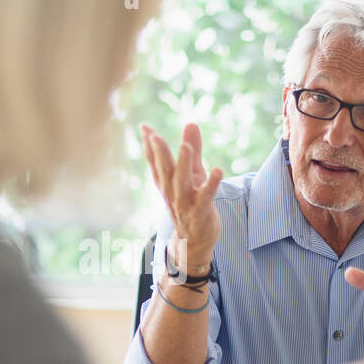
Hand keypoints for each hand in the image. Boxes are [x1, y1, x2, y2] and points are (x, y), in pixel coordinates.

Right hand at [141, 122, 222, 266]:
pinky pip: (206, 197)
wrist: (195, 241)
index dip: (149, 146)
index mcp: (167, 183)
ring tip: (185, 147)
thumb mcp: (193, 173)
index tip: (144, 127)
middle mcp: (172, 192)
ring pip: (181, 183)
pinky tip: (218, 171)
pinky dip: (211, 185)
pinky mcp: (201, 212)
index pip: (155, 162)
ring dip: (183, 165)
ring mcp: (185, 203)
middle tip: (155, 136)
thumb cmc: (193, 202)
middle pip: (164, 171)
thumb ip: (193, 149)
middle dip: (160, 154)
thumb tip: (191, 123)